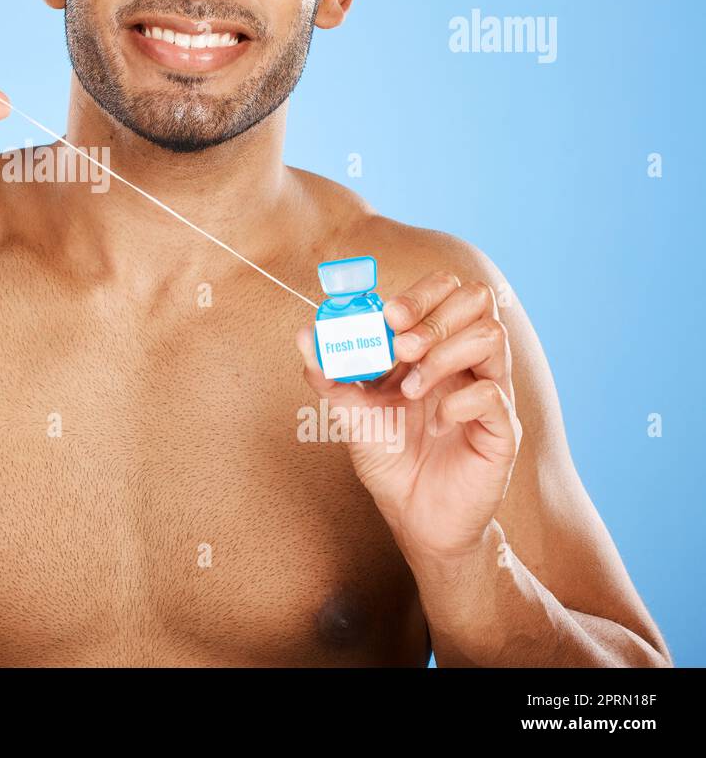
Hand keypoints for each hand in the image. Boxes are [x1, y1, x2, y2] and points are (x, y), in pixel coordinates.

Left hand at [294, 271, 521, 563]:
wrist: (413, 515)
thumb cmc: (389, 456)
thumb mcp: (349, 412)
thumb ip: (329, 374)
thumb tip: (305, 335)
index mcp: (433, 347)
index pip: (444, 290)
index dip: (418, 294)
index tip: (388, 316)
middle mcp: (465, 361)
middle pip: (476, 299)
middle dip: (433, 316)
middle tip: (401, 348)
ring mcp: (488, 391)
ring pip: (491, 336)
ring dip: (444, 354)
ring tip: (412, 389)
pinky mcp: (502, 429)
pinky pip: (493, 394)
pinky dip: (459, 402)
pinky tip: (435, 425)